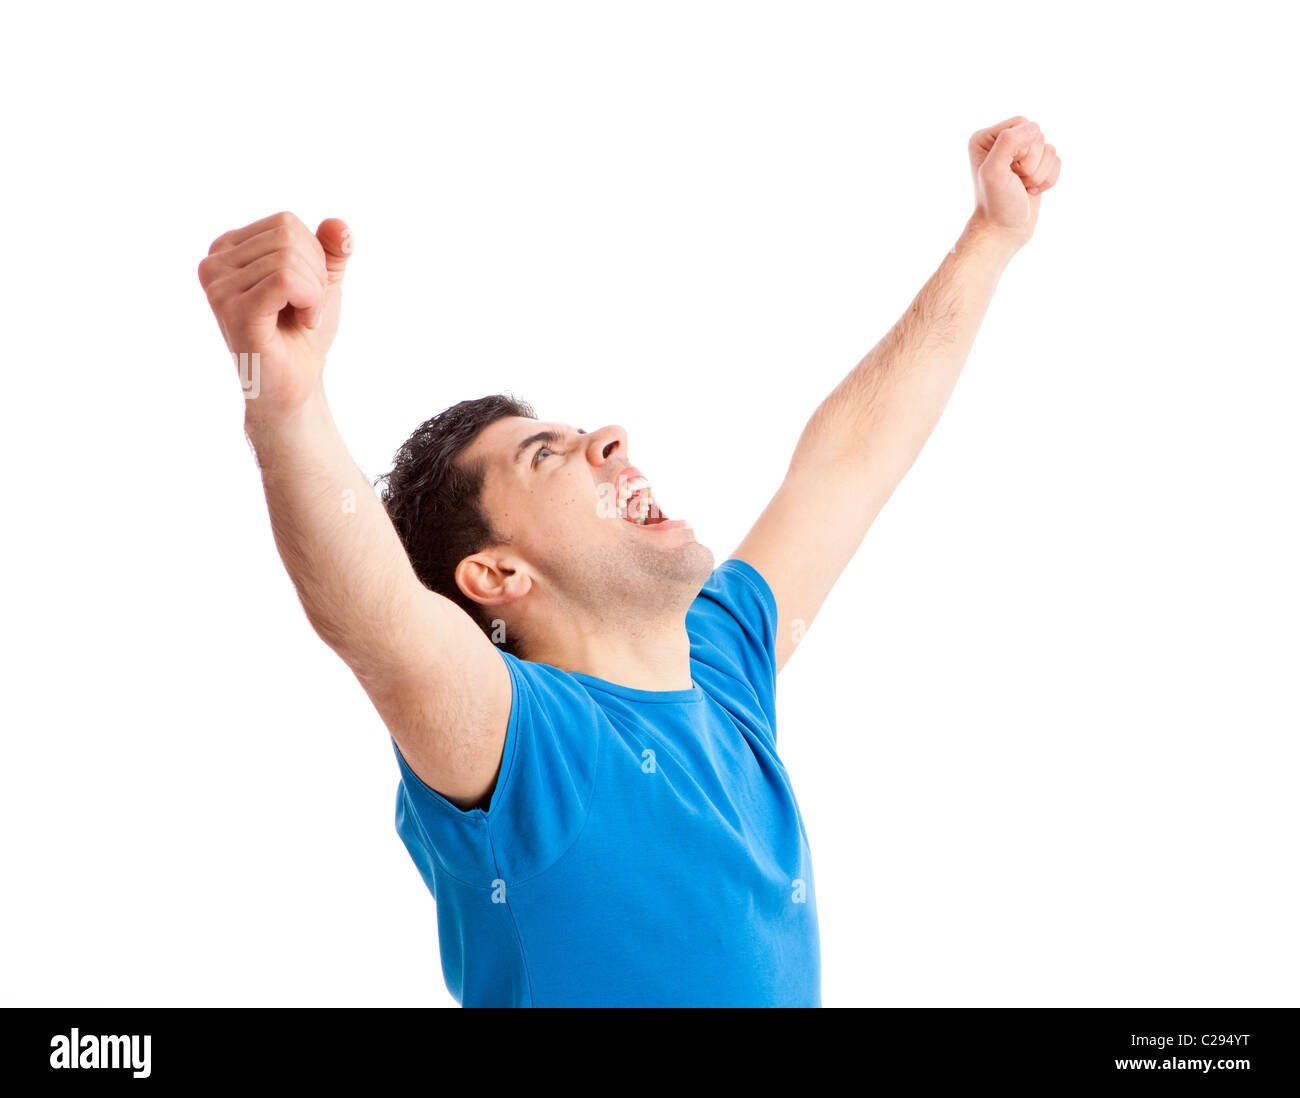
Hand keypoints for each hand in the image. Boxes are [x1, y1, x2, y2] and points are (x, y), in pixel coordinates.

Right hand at [198, 211, 353, 420]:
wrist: (298, 384)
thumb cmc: (302, 332)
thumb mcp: (322, 279)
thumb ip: (331, 248)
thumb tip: (341, 226)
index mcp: (227, 249)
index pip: (286, 223)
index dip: (314, 257)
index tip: (306, 292)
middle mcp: (213, 264)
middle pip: (288, 237)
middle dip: (315, 275)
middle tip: (307, 308)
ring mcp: (218, 288)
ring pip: (289, 259)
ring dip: (314, 293)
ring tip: (301, 318)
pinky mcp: (234, 310)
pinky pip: (287, 280)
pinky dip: (310, 302)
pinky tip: (303, 323)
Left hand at [967, 116, 1059, 251]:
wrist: (1003, 231)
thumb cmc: (996, 204)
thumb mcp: (994, 172)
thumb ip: (1008, 142)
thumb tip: (1035, 127)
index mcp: (985, 138)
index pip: (1022, 123)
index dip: (1024, 148)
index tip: (1010, 170)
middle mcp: (1001, 142)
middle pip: (1038, 136)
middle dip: (1032, 163)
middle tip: (1016, 182)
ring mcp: (1020, 155)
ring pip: (1050, 149)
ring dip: (1040, 174)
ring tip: (1023, 188)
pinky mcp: (1035, 167)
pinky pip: (1056, 161)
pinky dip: (1048, 180)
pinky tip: (1032, 191)